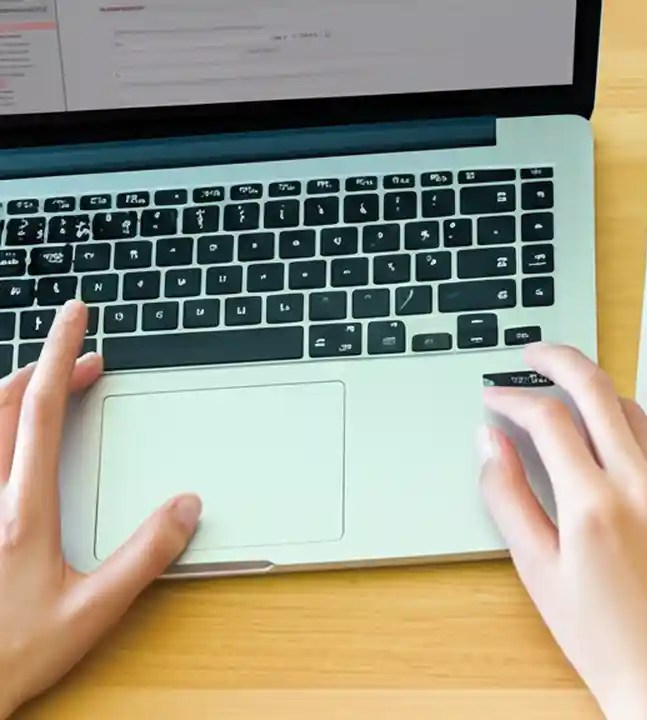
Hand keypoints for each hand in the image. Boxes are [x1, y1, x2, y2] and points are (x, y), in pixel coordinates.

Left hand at [0, 301, 201, 716]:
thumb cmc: (12, 655)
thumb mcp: (94, 612)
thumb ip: (145, 557)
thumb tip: (187, 507)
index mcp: (22, 512)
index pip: (41, 412)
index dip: (61, 357)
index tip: (77, 318)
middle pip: (4, 405)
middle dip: (46, 367)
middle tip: (84, 355)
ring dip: (14, 392)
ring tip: (49, 385)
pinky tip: (12, 440)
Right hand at [479, 344, 646, 719]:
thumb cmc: (604, 642)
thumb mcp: (538, 574)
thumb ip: (509, 500)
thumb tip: (489, 442)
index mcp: (590, 505)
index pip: (545, 419)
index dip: (512, 397)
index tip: (494, 397)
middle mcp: (638, 485)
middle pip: (595, 389)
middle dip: (555, 361)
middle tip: (529, 356)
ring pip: (635, 409)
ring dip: (599, 393)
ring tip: (571, 398)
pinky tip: (638, 428)